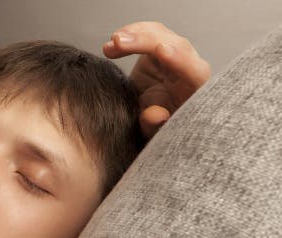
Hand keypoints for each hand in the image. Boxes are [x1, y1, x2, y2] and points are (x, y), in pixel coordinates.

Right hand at [103, 21, 211, 138]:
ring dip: (135, 34)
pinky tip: (113, 43)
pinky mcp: (157, 51)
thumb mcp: (156, 134)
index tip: (160, 51)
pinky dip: (130, 35)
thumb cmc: (160, 128)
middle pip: (175, 45)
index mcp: (194, 89)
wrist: (152, 122)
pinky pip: (148, 34)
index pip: (193, 69)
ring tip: (113, 43)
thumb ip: (156, 125)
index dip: (178, 58)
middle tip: (120, 43)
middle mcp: (188, 68)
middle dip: (147, 41)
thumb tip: (154, 114)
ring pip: (160, 34)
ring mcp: (173, 56)